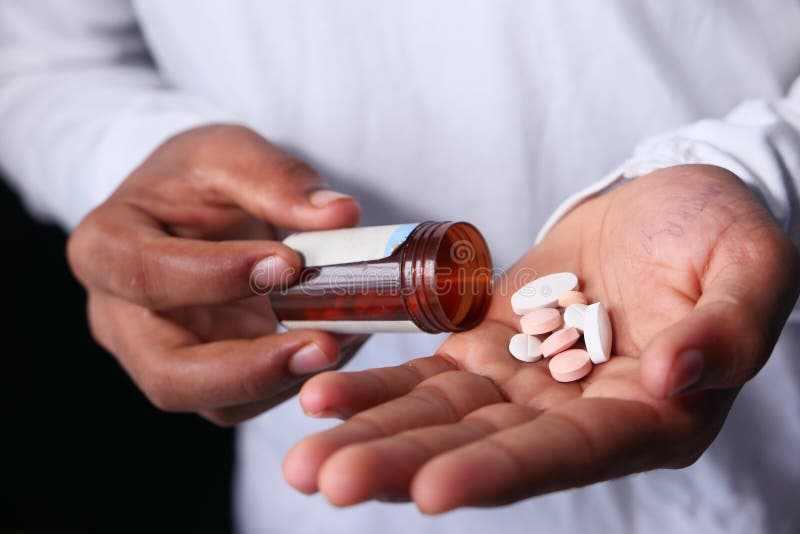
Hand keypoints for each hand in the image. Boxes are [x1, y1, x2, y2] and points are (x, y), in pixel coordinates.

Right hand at [68, 124, 361, 424]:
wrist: (191, 209)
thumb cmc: (197, 179)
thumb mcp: (228, 153)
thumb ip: (276, 179)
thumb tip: (339, 214)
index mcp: (105, 247)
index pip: (148, 274)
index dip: (217, 275)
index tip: (289, 262)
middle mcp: (119, 316)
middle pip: (166, 372)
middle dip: (249, 368)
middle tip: (323, 345)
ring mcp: (159, 355)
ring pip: (212, 401)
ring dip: (281, 382)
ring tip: (340, 343)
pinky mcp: (202, 376)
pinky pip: (245, 400)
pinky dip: (292, 381)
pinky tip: (334, 345)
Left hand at [283, 165, 799, 511]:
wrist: (669, 199)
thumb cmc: (721, 233)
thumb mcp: (751, 269)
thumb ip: (728, 328)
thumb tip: (678, 376)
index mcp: (646, 416)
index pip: (566, 454)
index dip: (501, 472)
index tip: (432, 491)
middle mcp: (575, 414)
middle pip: (482, 450)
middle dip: (405, 465)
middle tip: (326, 482)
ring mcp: (523, 382)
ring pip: (440, 418)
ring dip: (372, 435)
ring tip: (303, 458)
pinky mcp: (487, 344)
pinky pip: (427, 373)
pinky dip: (378, 386)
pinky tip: (323, 397)